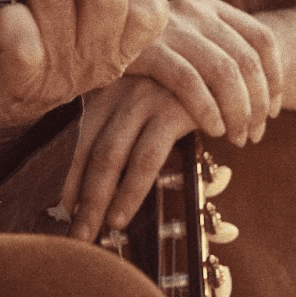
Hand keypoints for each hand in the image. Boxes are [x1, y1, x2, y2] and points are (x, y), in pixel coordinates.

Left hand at [62, 73, 195, 241]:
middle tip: (74, 234)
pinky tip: (122, 214)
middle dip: (82, 196)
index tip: (63, 208)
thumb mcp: (158, 99)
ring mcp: (144, 98)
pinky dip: (131, 191)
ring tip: (94, 231)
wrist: (233, 62)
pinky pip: (144, 159)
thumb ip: (134, 127)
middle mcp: (121, 90)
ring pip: (110, 157)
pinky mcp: (171, 109)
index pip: (82, 138)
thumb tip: (110, 174)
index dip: (71, 175)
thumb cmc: (193, 86)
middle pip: (93, 150)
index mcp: (113, 88)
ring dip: (99, 199)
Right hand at [128, 0, 282, 145]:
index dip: (277, 78)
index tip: (275, 110)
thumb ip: (208, 44)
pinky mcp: (146, 47)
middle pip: (248, 60)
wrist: (86, 14)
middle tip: (255, 134)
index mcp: (209, 4)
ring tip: (238, 138)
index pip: (263, 38)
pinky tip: (213, 129)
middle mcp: (196, 10)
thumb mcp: (179, 29)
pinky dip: (207, 108)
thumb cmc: (137, 37)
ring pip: (226, 71)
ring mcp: (172, 26)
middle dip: (259, 104)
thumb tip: (248, 83)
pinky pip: (188, 80)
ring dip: (240, 111)